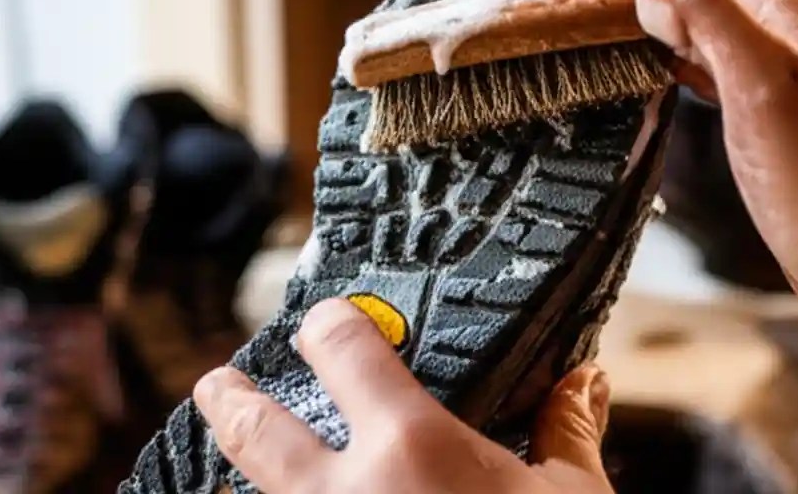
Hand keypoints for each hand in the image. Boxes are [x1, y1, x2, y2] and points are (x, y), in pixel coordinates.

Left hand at [194, 298, 614, 493]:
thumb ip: (565, 432)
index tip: (325, 321)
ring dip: (241, 476)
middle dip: (228, 399)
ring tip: (233, 462)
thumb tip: (582, 380)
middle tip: (215, 382)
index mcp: (411, 447)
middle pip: (256, 429)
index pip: (344, 348)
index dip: (330, 324)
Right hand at [615, 0, 797, 342]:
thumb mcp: (762, 89)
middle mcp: (784, 8)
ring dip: (655, 8)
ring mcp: (780, 48)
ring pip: (703, 1)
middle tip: (586, 9)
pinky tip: (652, 66)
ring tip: (607, 30)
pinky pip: (712, 44)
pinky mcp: (769, 87)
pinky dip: (675, 46)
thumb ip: (712, 13)